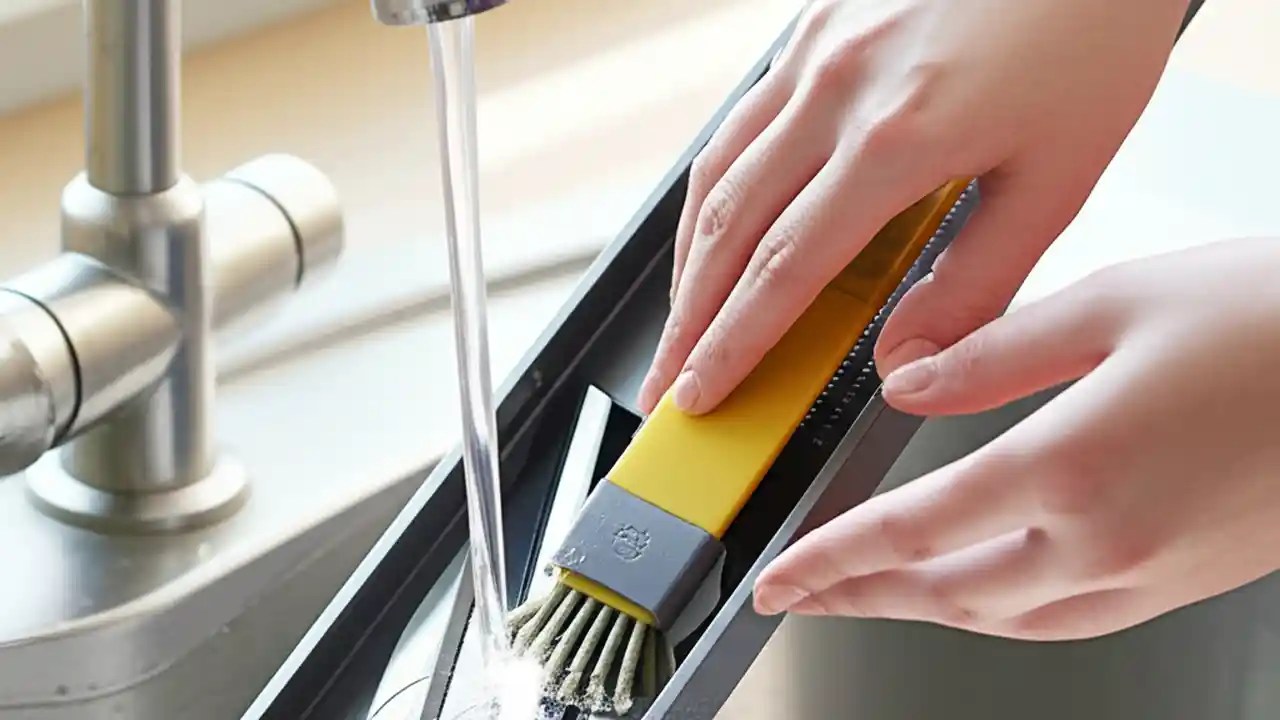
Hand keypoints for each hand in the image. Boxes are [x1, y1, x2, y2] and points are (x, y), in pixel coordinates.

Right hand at [636, 0, 1189, 415]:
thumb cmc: (1087, 39)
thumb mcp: (1058, 179)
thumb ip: (976, 284)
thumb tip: (906, 364)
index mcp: (896, 140)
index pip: (784, 268)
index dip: (732, 343)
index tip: (700, 392)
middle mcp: (835, 92)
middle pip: (727, 228)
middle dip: (687, 319)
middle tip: (666, 379)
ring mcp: (814, 53)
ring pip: (716, 173)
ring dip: (688, 259)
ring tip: (681, 319)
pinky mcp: (812, 29)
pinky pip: (738, 122)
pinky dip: (714, 190)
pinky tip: (715, 227)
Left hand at [752, 238, 1279, 640]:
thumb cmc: (1267, 322)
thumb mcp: (1109, 305)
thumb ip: (989, 354)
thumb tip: (908, 383)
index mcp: (1072, 469)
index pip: (912, 531)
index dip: (833, 559)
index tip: (781, 574)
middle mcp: (1106, 542)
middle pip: (946, 594)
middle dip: (861, 596)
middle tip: (804, 592)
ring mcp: (1148, 574)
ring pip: (1002, 619)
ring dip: (924, 608)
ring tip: (871, 591)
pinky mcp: (1180, 580)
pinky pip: (1062, 618)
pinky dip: (997, 609)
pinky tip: (977, 585)